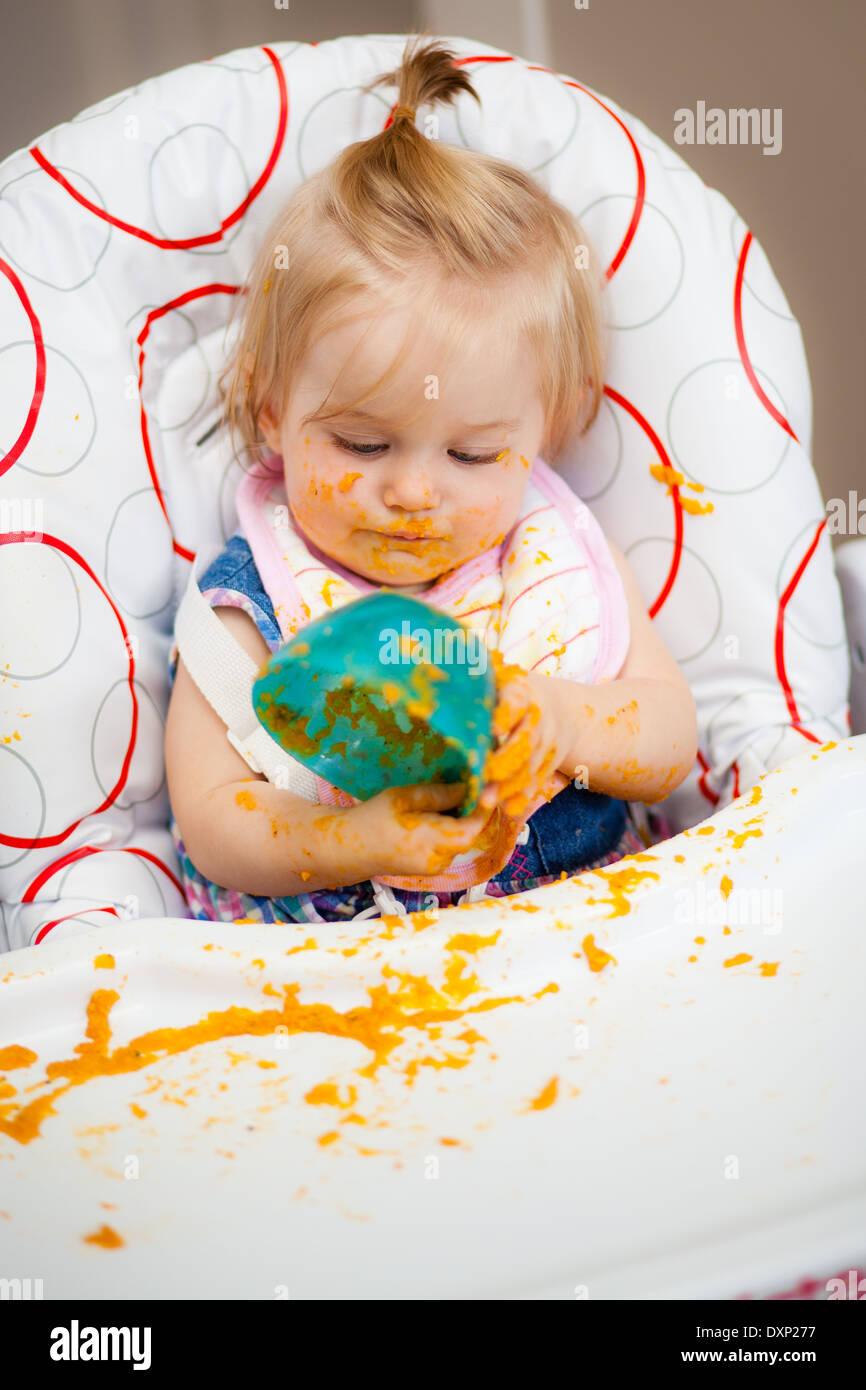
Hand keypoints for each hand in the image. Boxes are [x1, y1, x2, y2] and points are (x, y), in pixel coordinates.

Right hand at [315, 781, 499, 883]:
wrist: (349, 848)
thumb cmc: (372, 819)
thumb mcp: (404, 798)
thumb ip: (438, 795)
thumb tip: (468, 789)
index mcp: (430, 841)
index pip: (472, 827)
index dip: (485, 806)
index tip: (492, 784)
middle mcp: (438, 859)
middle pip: (468, 833)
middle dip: (474, 809)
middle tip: (475, 784)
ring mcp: (435, 867)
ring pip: (460, 839)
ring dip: (462, 818)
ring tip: (455, 795)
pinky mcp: (431, 868)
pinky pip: (449, 846)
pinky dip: (451, 828)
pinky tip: (440, 813)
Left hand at [483, 663, 570, 819]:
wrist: (559, 709)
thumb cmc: (509, 690)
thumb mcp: (497, 675)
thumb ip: (472, 671)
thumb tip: (430, 659)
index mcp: (521, 692)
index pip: (516, 702)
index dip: (507, 714)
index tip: (494, 728)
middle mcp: (537, 718)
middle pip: (525, 740)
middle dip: (506, 759)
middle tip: (485, 774)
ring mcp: (545, 744)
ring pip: (529, 766)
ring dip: (509, 785)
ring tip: (485, 800)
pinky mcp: (546, 765)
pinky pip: (536, 782)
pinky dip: (523, 797)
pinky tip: (508, 809)